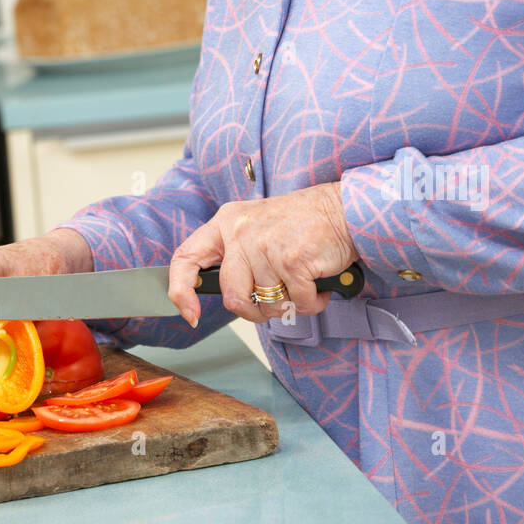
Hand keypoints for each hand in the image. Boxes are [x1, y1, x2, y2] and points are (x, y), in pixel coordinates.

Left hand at [168, 182, 358, 326]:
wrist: (343, 209)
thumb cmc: (302, 223)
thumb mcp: (256, 227)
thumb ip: (236, 255)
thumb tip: (226, 295)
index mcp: (226, 222)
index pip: (186, 258)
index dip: (180, 291)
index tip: (189, 313)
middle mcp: (240, 232)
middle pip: (232, 297)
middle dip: (256, 311)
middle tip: (277, 301)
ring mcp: (265, 246)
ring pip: (268, 305)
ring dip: (290, 304)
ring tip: (303, 281)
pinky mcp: (292, 260)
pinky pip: (298, 303)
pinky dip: (312, 301)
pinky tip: (317, 281)